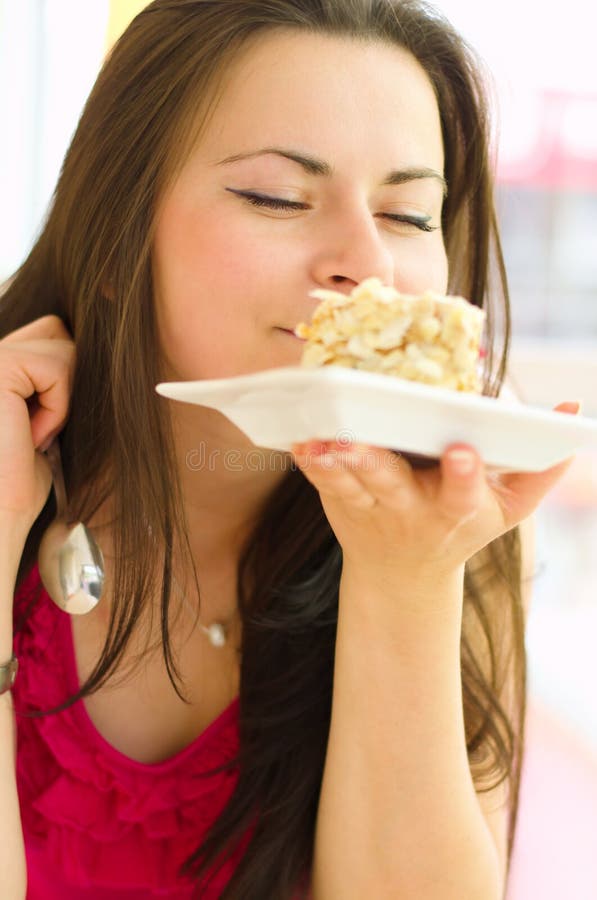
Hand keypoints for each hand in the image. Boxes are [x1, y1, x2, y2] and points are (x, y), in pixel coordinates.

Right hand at [0, 316, 74, 532]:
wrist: (0, 516)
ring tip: (34, 436)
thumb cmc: (20, 478)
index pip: (49, 331)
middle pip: (55, 329)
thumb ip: (50, 378)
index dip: (64, 376)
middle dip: (65, 379)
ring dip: (62, 399)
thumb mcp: (43, 416)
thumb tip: (86, 344)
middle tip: (42, 429)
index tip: (45, 427)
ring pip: (62, 347)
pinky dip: (59, 406)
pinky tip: (32, 437)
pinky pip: (57, 366)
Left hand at [291, 401, 579, 583]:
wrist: (404, 571)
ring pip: (351, 484)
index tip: (463, 452)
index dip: (465, 475)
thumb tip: (575, 412)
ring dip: (333, 463)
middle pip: (393, 486)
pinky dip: (311, 464)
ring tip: (319, 439)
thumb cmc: (463, 526)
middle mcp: (411, 510)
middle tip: (357, 442)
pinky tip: (298, 441)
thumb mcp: (509, 508)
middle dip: (376, 465)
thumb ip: (540, 468)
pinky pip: (324, 482)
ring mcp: (371, 508)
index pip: (465, 492)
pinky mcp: (340, 501)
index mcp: (457, 509)